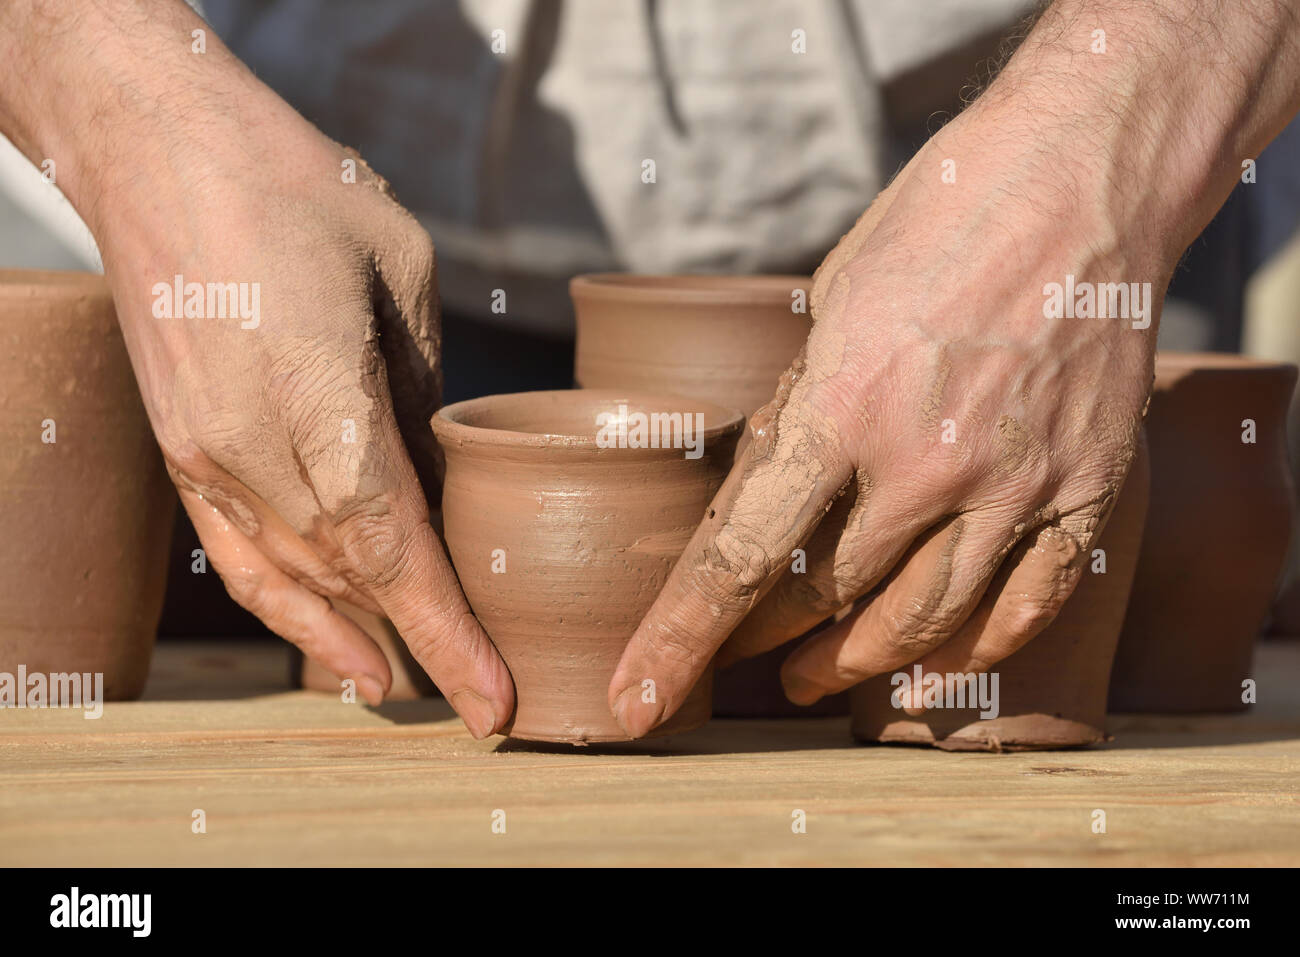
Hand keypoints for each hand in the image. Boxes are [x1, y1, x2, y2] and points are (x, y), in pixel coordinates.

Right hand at [0, 0, 512, 734]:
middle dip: (419, 650)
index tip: (491, 700)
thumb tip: (434, 472)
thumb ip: (419, 390)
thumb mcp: (402, 273)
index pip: (391, 546)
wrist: (158, 147)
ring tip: (403, 686)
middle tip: (480, 702)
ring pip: (285, 580)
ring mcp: (202, 450)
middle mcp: (248, 442)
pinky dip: (284, 605)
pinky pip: (236, 552)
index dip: (445, 632)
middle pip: (346, 578)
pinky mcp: (179, 446)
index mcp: (317, 394)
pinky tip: (322, 634)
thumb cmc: (295, 188)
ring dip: (347, 642)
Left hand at [610, 0, 1299, 736]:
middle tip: (742, 654)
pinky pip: (1023, 606)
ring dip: (854, 663)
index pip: (738, 558)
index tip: (638, 698)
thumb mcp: (829, 306)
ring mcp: (1015, 485)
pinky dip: (971, 650)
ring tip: (814, 674)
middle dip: (765, 641)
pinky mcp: (1087, 490)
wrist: (1080, 178)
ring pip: (921, 623)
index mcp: (841, 408)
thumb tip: (757, 497)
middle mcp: (927, 464)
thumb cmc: (938, 222)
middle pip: (824, 599)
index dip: (679, 640)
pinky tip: (932, 662)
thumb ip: (796, 412)